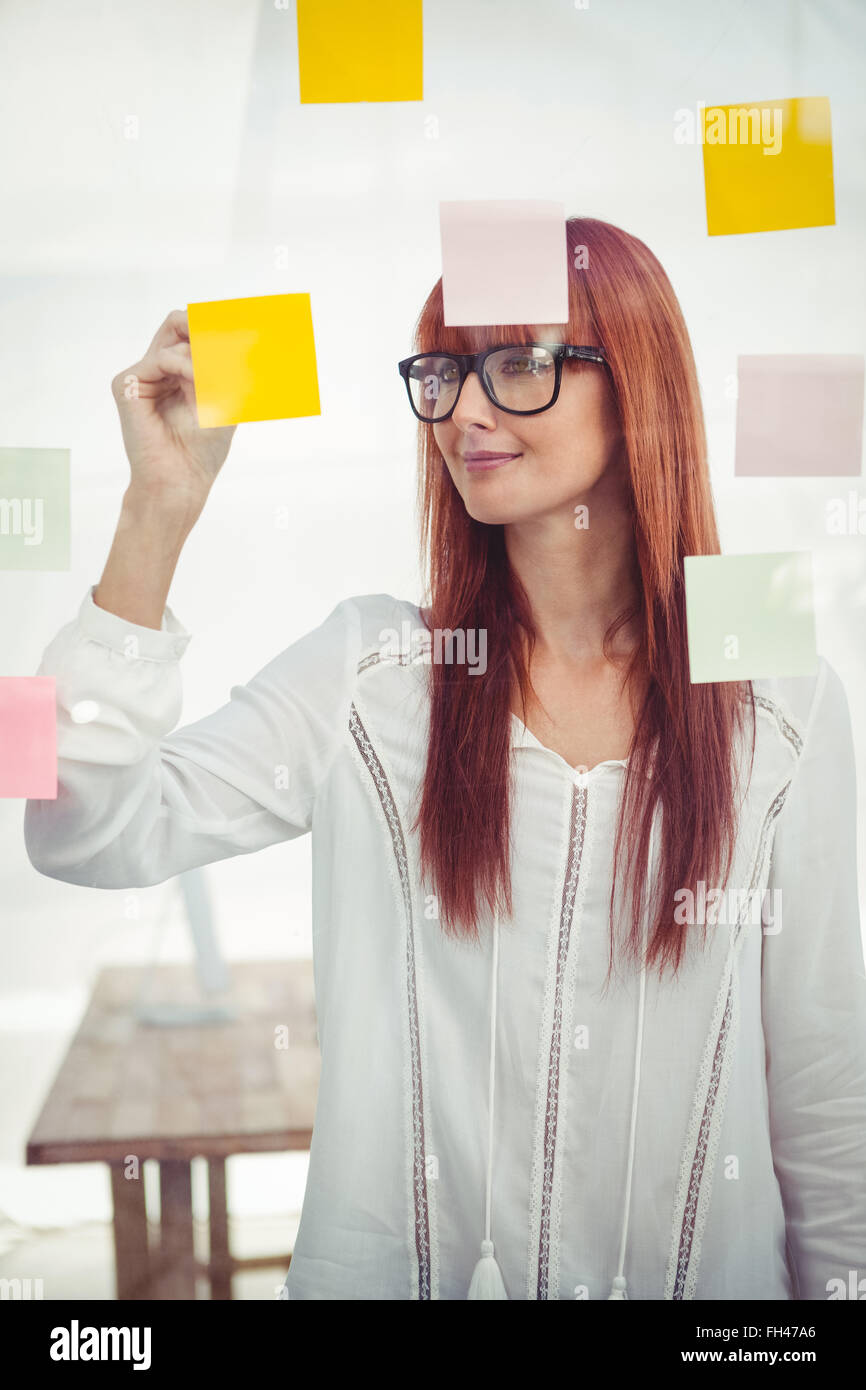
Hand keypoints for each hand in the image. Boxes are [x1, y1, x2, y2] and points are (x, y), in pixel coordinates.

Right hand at [111, 309, 235, 517]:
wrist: (181, 478)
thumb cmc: (202, 449)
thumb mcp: (224, 398)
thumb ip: (224, 364)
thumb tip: (238, 330)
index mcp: (180, 374)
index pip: (193, 334)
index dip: (214, 325)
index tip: (244, 322)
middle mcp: (159, 371)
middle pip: (177, 323)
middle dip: (204, 325)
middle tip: (229, 332)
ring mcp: (142, 376)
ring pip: (174, 336)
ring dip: (203, 355)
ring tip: (214, 383)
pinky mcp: (128, 384)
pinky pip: (162, 357)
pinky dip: (185, 366)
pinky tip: (196, 383)